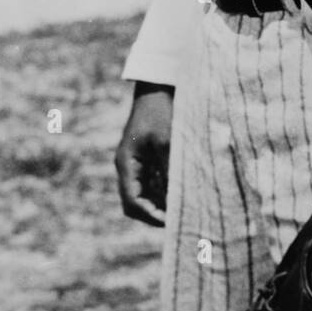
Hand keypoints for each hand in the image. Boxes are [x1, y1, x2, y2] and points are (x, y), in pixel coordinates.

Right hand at [115, 82, 173, 226]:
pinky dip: (165, 190)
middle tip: (179, 218)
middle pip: (136, 202)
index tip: (170, 221)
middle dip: (155, 213)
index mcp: (127, 163)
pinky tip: (182, 192)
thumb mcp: (167, 140)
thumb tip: (177, 196)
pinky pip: (153, 182)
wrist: (157, 89)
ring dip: (161, 202)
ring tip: (184, 208)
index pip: (132, 201)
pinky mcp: (147, 158)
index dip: (150, 215)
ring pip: (145, 194)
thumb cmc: (160, 112)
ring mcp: (137, 163)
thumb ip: (169, 169)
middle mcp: (128, 167)